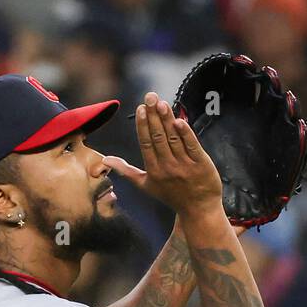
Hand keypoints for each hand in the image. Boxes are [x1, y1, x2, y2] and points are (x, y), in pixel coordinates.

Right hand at [103, 92, 222, 214]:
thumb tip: (105, 160)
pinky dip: (186, 133)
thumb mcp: (145, 185)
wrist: (198, 209)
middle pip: (158, 137)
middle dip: (154, 116)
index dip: (143, 125)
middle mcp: (167, 167)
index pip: (146, 143)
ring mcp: (185, 166)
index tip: (141, 108)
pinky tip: (179, 120)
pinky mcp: (201, 164)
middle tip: (151, 97)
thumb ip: (126, 171)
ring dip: (167, 119)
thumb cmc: (171, 195)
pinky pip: (192, 146)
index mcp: (153, 170)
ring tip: (162, 103)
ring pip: (173, 138)